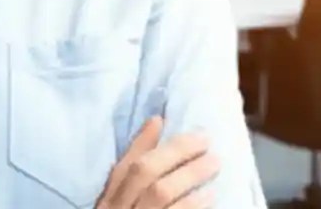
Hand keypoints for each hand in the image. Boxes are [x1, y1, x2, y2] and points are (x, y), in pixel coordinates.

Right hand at [95, 116, 219, 208]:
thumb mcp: (118, 206)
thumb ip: (130, 173)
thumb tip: (155, 123)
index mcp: (107, 206)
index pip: (123, 169)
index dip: (143, 143)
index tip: (165, 121)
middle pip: (145, 175)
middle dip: (176, 154)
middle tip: (206, 142)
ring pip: (160, 195)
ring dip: (189, 177)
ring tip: (213, 164)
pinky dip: (191, 207)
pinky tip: (209, 198)